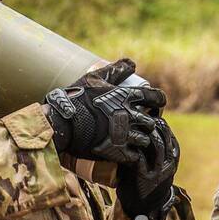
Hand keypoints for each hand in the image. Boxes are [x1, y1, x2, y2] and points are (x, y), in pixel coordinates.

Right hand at [43, 58, 166, 163]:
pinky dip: (134, 155)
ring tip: (133, 139)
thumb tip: (133, 63)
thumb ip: (114, 70)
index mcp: (127, 96)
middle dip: (149, 123)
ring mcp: (124, 135)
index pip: (157, 98)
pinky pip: (136, 156)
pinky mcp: (117, 151)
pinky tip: (128, 153)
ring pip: (146, 140)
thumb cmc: (76, 98)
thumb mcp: (94, 79)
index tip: (153, 105)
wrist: (61, 123)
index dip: (158, 102)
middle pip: (152, 121)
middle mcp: (129, 115)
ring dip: (142, 140)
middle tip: (142, 124)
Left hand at [117, 117, 180, 219]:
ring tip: (128, 123)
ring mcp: (159, 170)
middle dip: (150, 122)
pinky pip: (140, 158)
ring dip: (142, 132)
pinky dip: (131, 148)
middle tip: (135, 113)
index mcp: (172, 156)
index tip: (144, 112)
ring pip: (155, 144)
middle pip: (164, 135)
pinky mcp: (146, 177)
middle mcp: (169, 162)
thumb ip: (149, 146)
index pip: (168, 133)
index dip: (156, 121)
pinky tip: (122, 140)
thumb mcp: (153, 162)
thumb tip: (137, 123)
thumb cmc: (145, 179)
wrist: (144, 206)